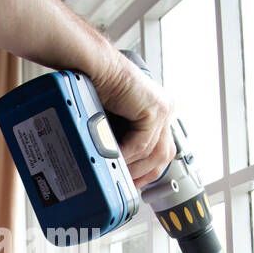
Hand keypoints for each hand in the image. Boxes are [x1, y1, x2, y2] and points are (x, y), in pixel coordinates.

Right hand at [91, 42, 175, 188]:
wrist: (90, 66)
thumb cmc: (94, 87)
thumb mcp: (108, 122)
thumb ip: (115, 140)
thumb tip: (110, 165)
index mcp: (155, 112)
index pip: (159, 152)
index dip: (146, 172)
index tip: (131, 185)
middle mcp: (162, 110)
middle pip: (163, 156)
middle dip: (145, 175)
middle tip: (125, 186)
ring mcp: (162, 109)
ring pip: (154, 154)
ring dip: (133, 168)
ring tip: (114, 173)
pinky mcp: (155, 109)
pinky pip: (143, 144)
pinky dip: (127, 155)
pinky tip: (112, 160)